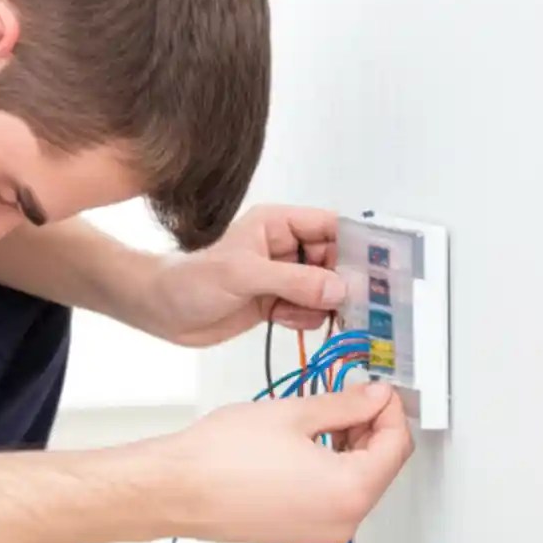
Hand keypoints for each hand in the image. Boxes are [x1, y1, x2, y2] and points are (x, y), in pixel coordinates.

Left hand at [134, 204, 345, 345]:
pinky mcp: (277, 302)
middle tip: (351, 303)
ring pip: (325, 290)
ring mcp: (282, 276)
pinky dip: (303, 318)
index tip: (379, 268)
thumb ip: (293, 280)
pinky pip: (309, 311)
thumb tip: (339, 288)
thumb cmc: (190, 280)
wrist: (162, 311)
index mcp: (277, 224)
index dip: (356, 244)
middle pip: (336, 261)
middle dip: (342, 283)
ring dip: (320, 305)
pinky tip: (279, 319)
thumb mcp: (242, 275)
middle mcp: (284, 247)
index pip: (330, 226)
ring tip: (294, 310)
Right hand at [158, 383, 413, 542]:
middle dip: (371, 426)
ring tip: (321, 415)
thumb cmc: (221, 457)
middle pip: (381, 466)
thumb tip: (373, 396)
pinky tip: (305, 443)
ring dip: (350, 446)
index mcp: (349, 490)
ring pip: (358, 482)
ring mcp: (322, 532)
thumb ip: (344, 403)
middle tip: (351, 394)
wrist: (177, 488)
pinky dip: (331, 468)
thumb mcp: (292, 413)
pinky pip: (334, 498)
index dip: (391, 409)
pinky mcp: (301, 532)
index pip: (397, 444)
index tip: (377, 388)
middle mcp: (344, 520)